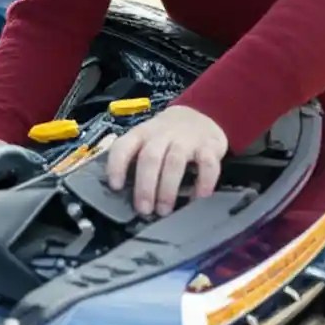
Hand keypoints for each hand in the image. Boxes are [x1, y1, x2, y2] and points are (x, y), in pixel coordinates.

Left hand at [105, 105, 226, 216]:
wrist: (198, 115)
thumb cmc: (166, 136)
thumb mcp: (147, 140)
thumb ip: (135, 161)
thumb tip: (124, 194)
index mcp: (141, 134)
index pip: (124, 146)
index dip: (117, 166)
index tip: (116, 187)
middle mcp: (162, 135)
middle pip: (150, 158)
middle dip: (145, 186)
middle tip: (144, 209)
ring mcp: (186, 139)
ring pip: (174, 162)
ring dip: (167, 189)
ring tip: (164, 210)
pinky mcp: (209, 146)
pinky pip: (207, 164)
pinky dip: (204, 182)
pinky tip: (198, 198)